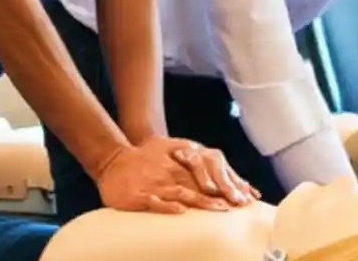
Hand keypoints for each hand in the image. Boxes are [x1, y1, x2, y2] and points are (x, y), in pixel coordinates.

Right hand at [92, 136, 238, 214]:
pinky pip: (156, 202)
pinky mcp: (140, 196)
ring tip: (219, 209)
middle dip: (221, 195)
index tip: (244, 195)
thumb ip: (192, 157)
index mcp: (180, 164)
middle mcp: (171, 173)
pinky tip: (180, 211)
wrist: (113, 160)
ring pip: (183, 193)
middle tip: (238, 205)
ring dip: (202, 202)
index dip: (227, 184)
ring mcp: (156, 184)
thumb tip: (218, 165)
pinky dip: (168, 206)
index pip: (208, 174)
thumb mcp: (170, 148)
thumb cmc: (144, 156)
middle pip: (200, 185)